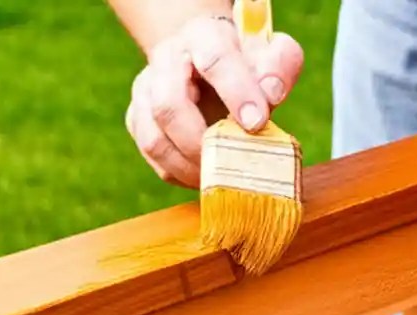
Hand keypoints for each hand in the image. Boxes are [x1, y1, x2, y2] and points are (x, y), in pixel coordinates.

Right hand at [125, 15, 303, 187]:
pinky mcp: (136, 119)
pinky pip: (152, 156)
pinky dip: (179, 173)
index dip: (236, 92)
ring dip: (187, 166)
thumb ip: (280, 65)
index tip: (257, 123)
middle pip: (169, 105)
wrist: (204, 60)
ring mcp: (145, 91)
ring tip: (217, 176)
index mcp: (203, 36)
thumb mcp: (270, 53)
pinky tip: (203, 175)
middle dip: (201, 142)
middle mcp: (165, 60)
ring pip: (154, 138)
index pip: (214, 59)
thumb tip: (270, 94)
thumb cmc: (243, 61)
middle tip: (231, 163)